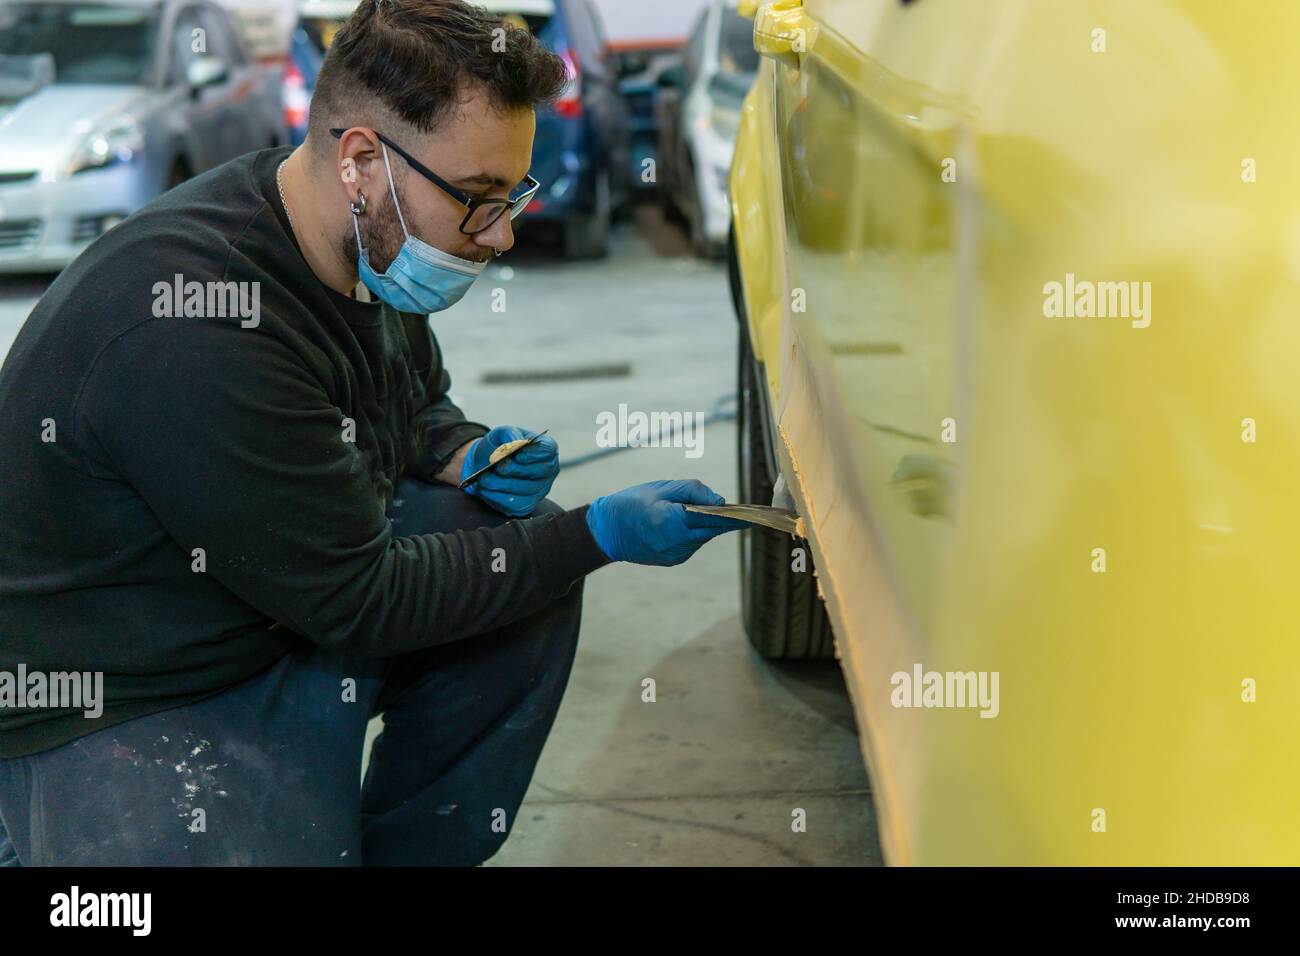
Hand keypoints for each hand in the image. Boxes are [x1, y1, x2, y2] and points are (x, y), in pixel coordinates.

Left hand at [460, 425, 559, 517]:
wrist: (485, 464)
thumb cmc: (498, 447)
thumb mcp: (501, 433)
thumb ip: (509, 434)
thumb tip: (514, 443)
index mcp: (545, 450)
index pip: (548, 450)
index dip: (534, 454)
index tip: (518, 455)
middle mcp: (547, 471)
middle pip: (539, 472)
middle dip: (516, 470)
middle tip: (498, 467)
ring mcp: (539, 490)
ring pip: (525, 490)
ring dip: (502, 484)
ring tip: (484, 478)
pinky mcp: (526, 505)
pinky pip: (515, 504)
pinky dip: (496, 497)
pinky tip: (484, 489)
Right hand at [585, 479, 748, 565]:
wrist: (606, 532)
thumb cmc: (632, 503)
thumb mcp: (661, 488)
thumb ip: (693, 491)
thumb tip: (720, 501)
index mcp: (674, 522)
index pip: (714, 519)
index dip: (736, 516)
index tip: (755, 516)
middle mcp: (677, 543)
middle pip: (712, 530)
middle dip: (724, 520)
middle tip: (739, 511)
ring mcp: (676, 555)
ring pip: (702, 537)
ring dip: (705, 525)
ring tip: (693, 511)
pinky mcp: (673, 560)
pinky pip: (692, 544)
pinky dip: (693, 533)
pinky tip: (680, 524)